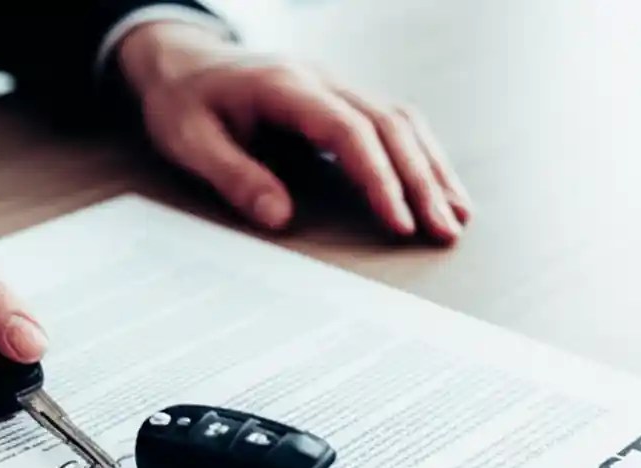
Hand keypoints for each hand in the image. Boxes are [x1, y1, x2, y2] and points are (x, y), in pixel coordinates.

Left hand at [116, 21, 471, 242]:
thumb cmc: (183, 103)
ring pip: (401, 120)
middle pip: (389, 124)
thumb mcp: (188, 140)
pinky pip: (392, 123)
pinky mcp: (341, 100)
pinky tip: (437, 188)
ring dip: (432, 167)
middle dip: (422, 180)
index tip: (400, 222)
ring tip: (457, 216)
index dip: (379, 177)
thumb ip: (233, 176)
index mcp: (286, 87)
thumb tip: (279, 217)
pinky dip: (420, 156)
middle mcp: (322, 80)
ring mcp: (336, 86)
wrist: (182, 63)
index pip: (348, 131)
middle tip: (444, 230)